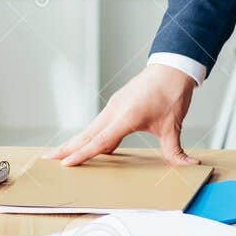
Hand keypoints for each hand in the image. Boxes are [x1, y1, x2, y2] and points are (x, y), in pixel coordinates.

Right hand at [46, 63, 198, 166]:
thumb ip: (175, 150)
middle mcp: (115, 110)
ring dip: (75, 142)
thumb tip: (188, 166)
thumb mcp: (173, 125)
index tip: (66, 163)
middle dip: (67, 148)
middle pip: (86, 134)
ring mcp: (113, 107)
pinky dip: (89, 136)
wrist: (171, 68)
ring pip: (90, 128)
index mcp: (126, 116)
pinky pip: (99, 124)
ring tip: (59, 154)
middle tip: (48, 159)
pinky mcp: (116, 105)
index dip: (83, 154)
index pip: (100, 141)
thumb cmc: (171, 93)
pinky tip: (86, 145)